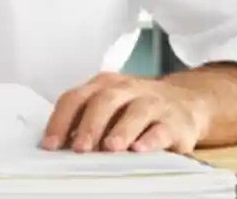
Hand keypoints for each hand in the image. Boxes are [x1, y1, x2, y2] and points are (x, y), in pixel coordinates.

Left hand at [40, 72, 209, 153]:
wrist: (187, 101)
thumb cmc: (137, 107)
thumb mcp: (110, 106)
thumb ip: (85, 120)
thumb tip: (58, 146)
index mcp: (104, 85)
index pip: (76, 98)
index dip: (60, 121)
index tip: (50, 144)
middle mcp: (127, 89)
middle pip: (105, 101)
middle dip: (90, 125)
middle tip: (79, 149)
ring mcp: (153, 103)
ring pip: (136, 112)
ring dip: (121, 130)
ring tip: (110, 148)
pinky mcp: (175, 121)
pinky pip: (162, 129)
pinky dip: (150, 140)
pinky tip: (140, 150)